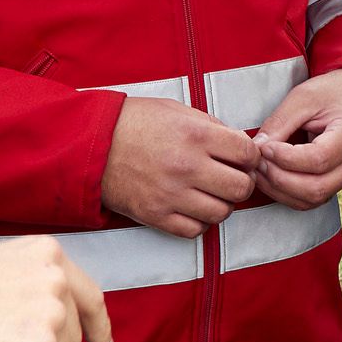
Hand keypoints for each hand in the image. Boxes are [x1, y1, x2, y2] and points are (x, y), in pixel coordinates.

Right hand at [102, 96, 260, 237]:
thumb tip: (239, 145)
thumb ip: (211, 126)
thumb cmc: (134, 122)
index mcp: (195, 135)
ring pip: (221, 213)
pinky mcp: (155, 215)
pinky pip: (195, 231)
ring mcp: (171, 194)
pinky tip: (191, 207)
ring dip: (221, 204)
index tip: (242, 158)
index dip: (250, 156)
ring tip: (209, 193)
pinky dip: (198, 221)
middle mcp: (187, 166)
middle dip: (241, 182)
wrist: (91, 144)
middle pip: (241, 188)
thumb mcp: (176, 110)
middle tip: (230, 177)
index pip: (248, 153)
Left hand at [250, 70, 341, 209]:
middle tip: (258, 162)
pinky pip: (310, 200)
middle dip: (279, 178)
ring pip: (312, 199)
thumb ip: (280, 122)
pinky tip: (270, 177)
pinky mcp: (335, 182)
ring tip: (260, 170)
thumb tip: (257, 147)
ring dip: (280, 189)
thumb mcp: (304, 97)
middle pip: (317, 187)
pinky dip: (286, 194)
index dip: (286, 158)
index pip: (319, 158)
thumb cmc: (333, 93)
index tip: (265, 147)